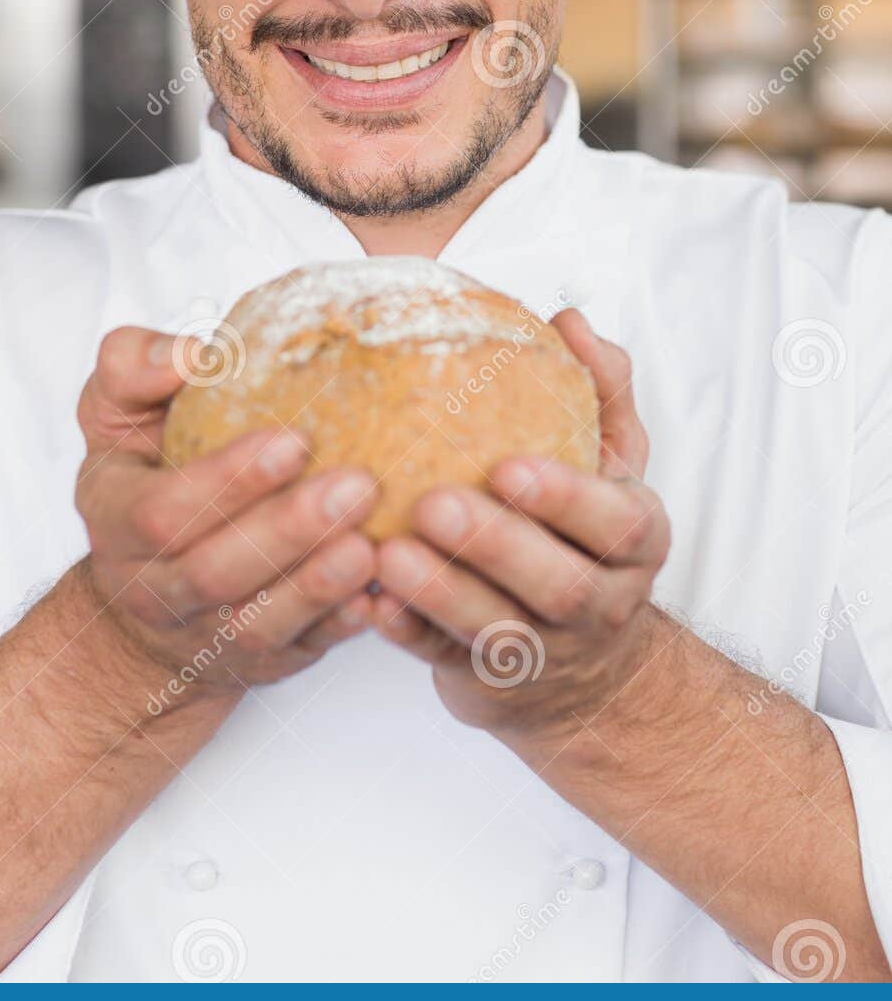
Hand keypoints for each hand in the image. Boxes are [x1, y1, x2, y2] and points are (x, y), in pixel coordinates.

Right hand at [75, 326, 378, 704]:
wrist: (143, 600)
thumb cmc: (145, 479)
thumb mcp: (119, 416)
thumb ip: (134, 367)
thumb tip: (190, 354)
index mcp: (117, 518)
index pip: (162, 510)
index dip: (227, 480)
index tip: (293, 439)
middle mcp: (154, 586)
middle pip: (215, 572)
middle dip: (288, 530)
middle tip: (358, 485)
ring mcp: (207, 632)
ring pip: (258, 622)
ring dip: (317, 585)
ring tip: (371, 544)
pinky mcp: (261, 660)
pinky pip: (300, 652)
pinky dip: (340, 627)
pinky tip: (380, 596)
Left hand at [372, 309, 669, 744]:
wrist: (585, 670)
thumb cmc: (585, 536)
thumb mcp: (612, 463)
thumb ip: (601, 389)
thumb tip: (568, 320)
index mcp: (634, 540)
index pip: (615, 523)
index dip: (565, 498)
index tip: (509, 467)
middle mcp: (599, 602)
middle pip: (556, 585)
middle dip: (494, 545)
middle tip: (433, 504)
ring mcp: (543, 650)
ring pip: (496, 630)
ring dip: (440, 594)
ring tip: (388, 555)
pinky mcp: (487, 680)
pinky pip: (442, 661)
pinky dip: (404, 635)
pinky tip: (366, 604)